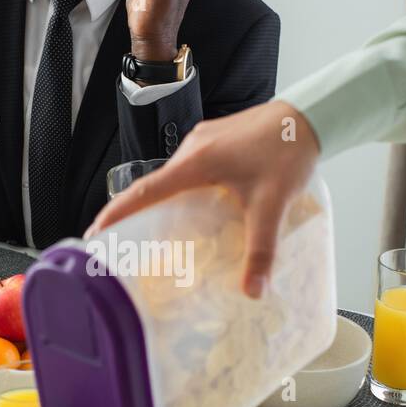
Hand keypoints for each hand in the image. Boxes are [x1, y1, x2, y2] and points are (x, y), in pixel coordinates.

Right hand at [88, 100, 318, 297]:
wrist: (310, 116)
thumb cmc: (288, 151)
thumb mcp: (273, 205)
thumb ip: (261, 250)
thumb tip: (253, 290)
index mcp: (196, 162)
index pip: (145, 191)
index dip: (117, 213)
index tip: (96, 232)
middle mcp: (193, 149)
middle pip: (154, 185)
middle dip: (134, 212)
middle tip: (121, 240)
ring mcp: (203, 141)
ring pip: (173, 176)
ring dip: (161, 201)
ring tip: (154, 229)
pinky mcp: (216, 140)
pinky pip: (189, 168)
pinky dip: (182, 189)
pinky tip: (194, 207)